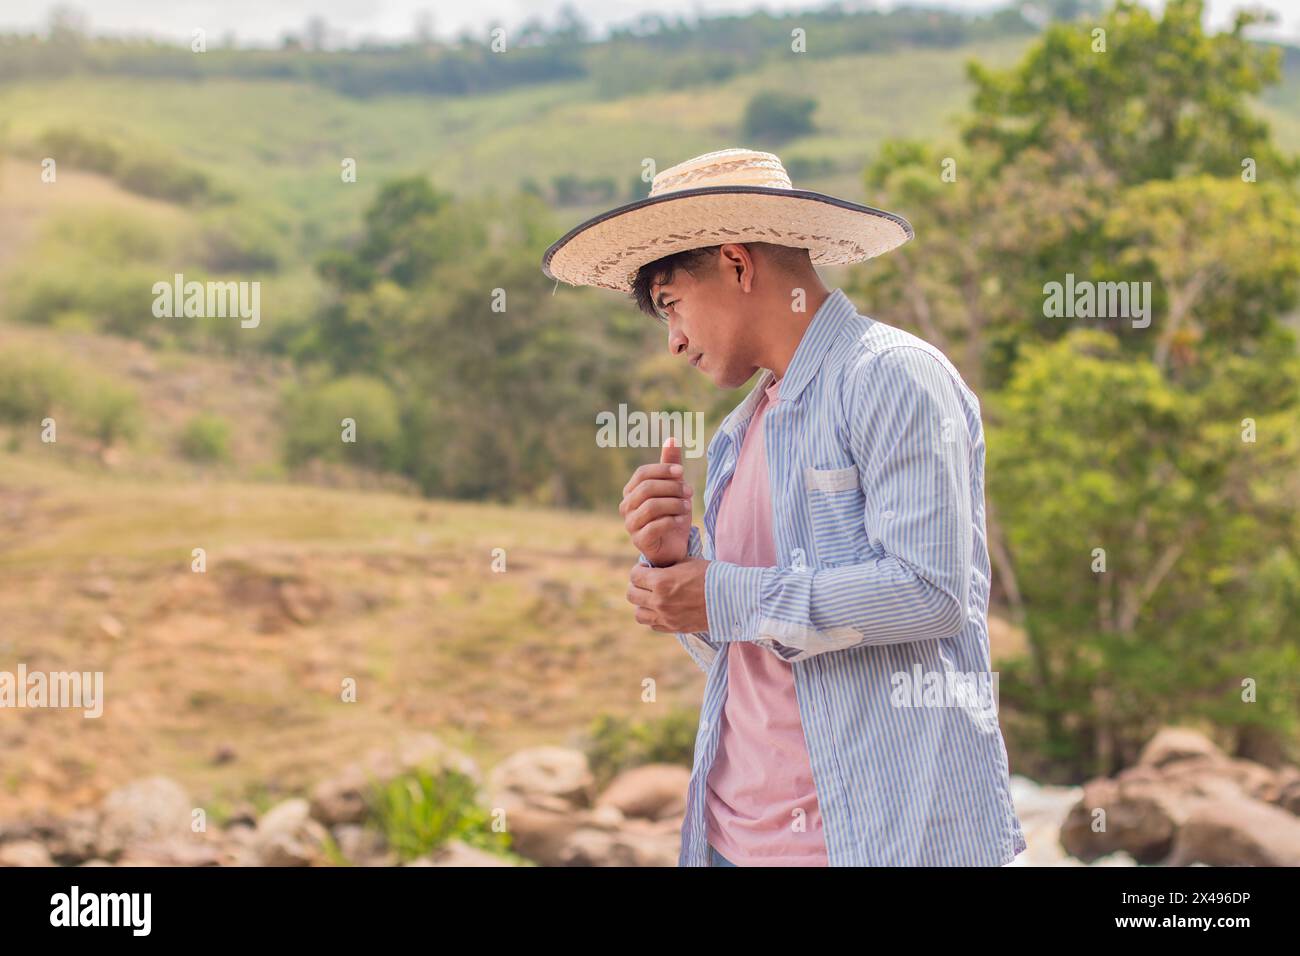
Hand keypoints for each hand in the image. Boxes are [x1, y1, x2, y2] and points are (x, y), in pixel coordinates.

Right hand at [619, 437, 692, 566]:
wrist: (674, 547)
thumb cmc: (672, 514)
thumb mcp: (674, 488)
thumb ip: (671, 465)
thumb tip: (672, 438)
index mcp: (631, 491)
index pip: (642, 474)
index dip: (662, 470)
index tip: (682, 472)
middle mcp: (626, 506)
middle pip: (647, 488)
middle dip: (671, 488)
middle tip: (690, 491)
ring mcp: (631, 524)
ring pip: (651, 507)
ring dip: (674, 504)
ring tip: (688, 506)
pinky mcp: (639, 541)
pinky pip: (654, 527)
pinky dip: (671, 521)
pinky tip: (682, 521)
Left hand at [626, 557, 709, 632]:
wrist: (732, 599)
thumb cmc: (712, 576)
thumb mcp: (687, 562)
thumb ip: (666, 565)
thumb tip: (653, 566)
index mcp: (662, 581)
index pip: (634, 575)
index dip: (640, 569)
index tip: (648, 568)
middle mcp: (660, 601)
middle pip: (632, 595)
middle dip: (637, 585)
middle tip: (648, 582)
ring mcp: (666, 617)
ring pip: (638, 614)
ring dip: (642, 604)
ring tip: (653, 597)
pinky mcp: (674, 628)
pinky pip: (653, 625)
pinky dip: (654, 617)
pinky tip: (664, 608)